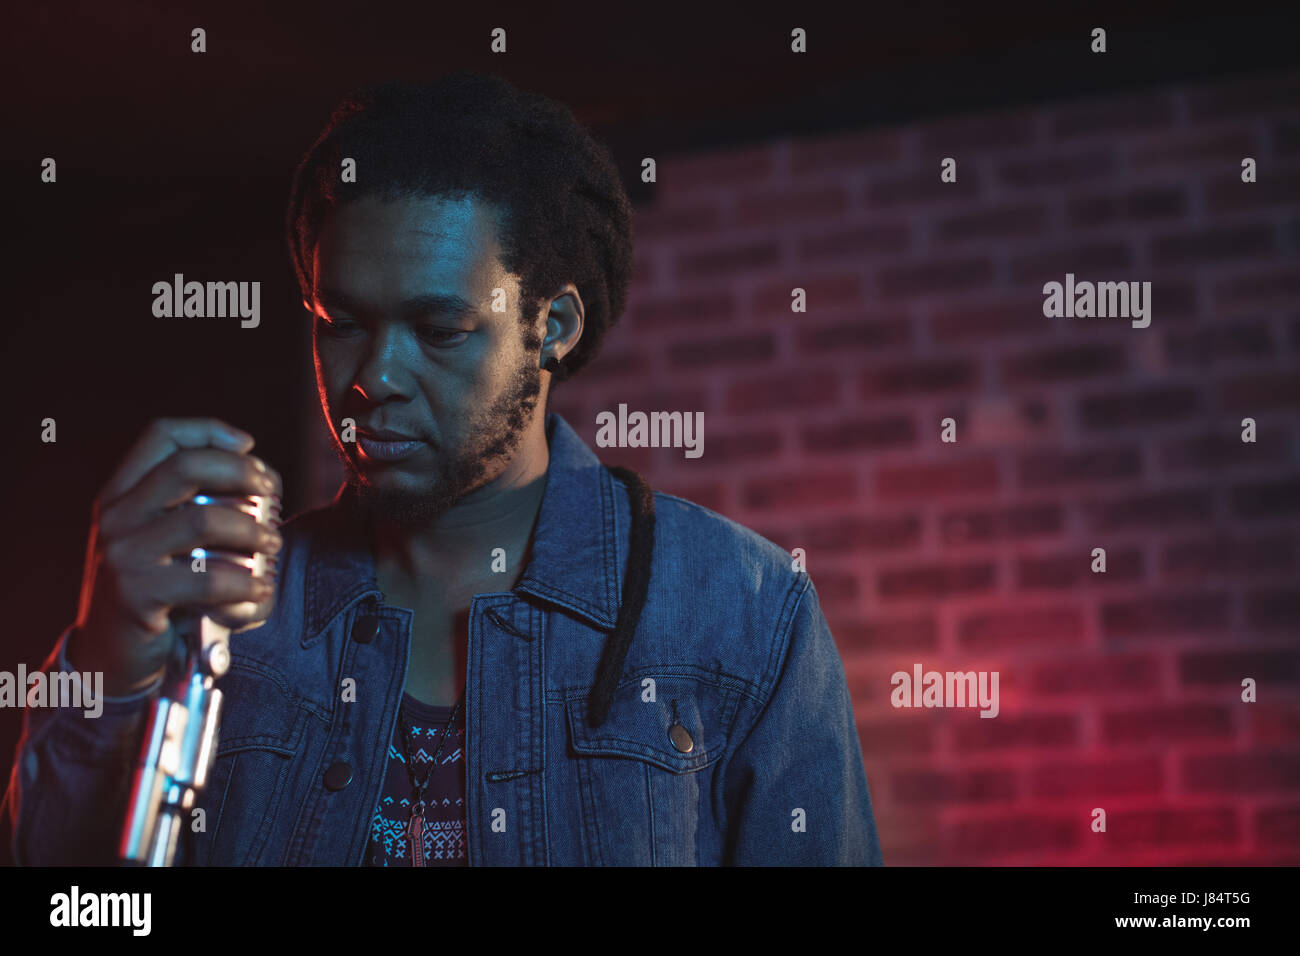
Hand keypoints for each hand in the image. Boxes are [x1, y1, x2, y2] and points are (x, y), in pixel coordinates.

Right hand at [66, 418, 283, 694]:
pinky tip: (261, 588)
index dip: (209, 430)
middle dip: (242, 473)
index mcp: (120, 493)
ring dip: (252, 530)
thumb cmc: (153, 588)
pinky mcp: (136, 595)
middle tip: (272, 495)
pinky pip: (206, 579)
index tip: (251, 446)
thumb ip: (188, 503)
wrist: (110, 653)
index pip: (161, 435)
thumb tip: (257, 473)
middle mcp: (115, 516)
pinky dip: (245, 583)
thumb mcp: (158, 537)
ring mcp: (121, 554)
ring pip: (203, 519)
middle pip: (186, 467)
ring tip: (272, 544)